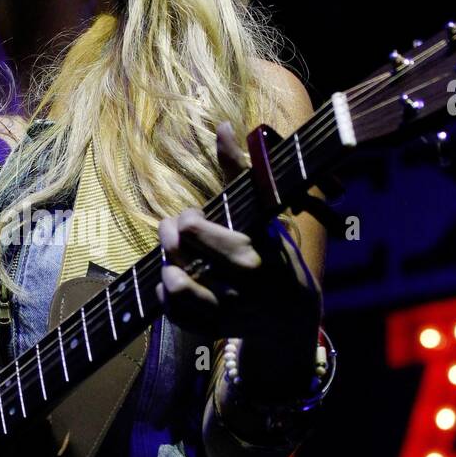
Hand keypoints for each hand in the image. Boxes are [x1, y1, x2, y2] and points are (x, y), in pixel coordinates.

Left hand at [155, 121, 321, 391]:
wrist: (289, 316)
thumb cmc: (273, 253)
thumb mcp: (263, 213)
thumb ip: (240, 170)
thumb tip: (223, 126)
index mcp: (251, 251)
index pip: (193, 228)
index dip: (186, 218)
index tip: (196, 218)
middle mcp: (238, 284)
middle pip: (177, 250)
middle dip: (170, 236)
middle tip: (177, 234)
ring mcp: (223, 311)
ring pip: (170, 285)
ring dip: (167, 268)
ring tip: (176, 261)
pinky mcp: (210, 331)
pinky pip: (170, 312)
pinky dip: (166, 295)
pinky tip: (178, 282)